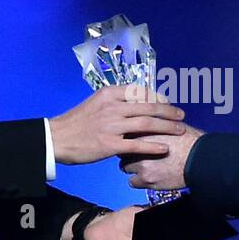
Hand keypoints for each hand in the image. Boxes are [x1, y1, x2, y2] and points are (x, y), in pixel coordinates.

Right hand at [50, 85, 184, 163]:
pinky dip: (153, 146)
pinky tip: (165, 148)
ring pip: (147, 124)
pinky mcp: (109, 144)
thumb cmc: (77, 121)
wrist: (57, 138)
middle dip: (168, 111)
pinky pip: (137, 145)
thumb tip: (135, 102)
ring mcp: (112, 126)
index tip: (168, 102)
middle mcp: (113, 107)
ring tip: (180, 130)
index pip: (141, 92)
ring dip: (167, 127)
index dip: (158, 97)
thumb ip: (115, 101)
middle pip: (148, 107)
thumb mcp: (96, 103)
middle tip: (181, 115)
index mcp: (109, 94)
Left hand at [122, 124, 203, 191]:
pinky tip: (148, 177)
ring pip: (125, 167)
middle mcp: (139, 146)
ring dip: (133, 167)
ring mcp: (141, 164)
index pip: (125, 133)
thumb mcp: (173, 125)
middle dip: (129, 153)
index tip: (134, 141)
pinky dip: (139, 181)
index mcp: (144, 130)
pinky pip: (133, 182)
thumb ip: (159, 123)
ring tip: (145, 166)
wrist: (200, 159)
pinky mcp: (146, 179)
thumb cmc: (191, 142)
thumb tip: (155, 121)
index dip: (130, 138)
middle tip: (139, 154)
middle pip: (122, 150)